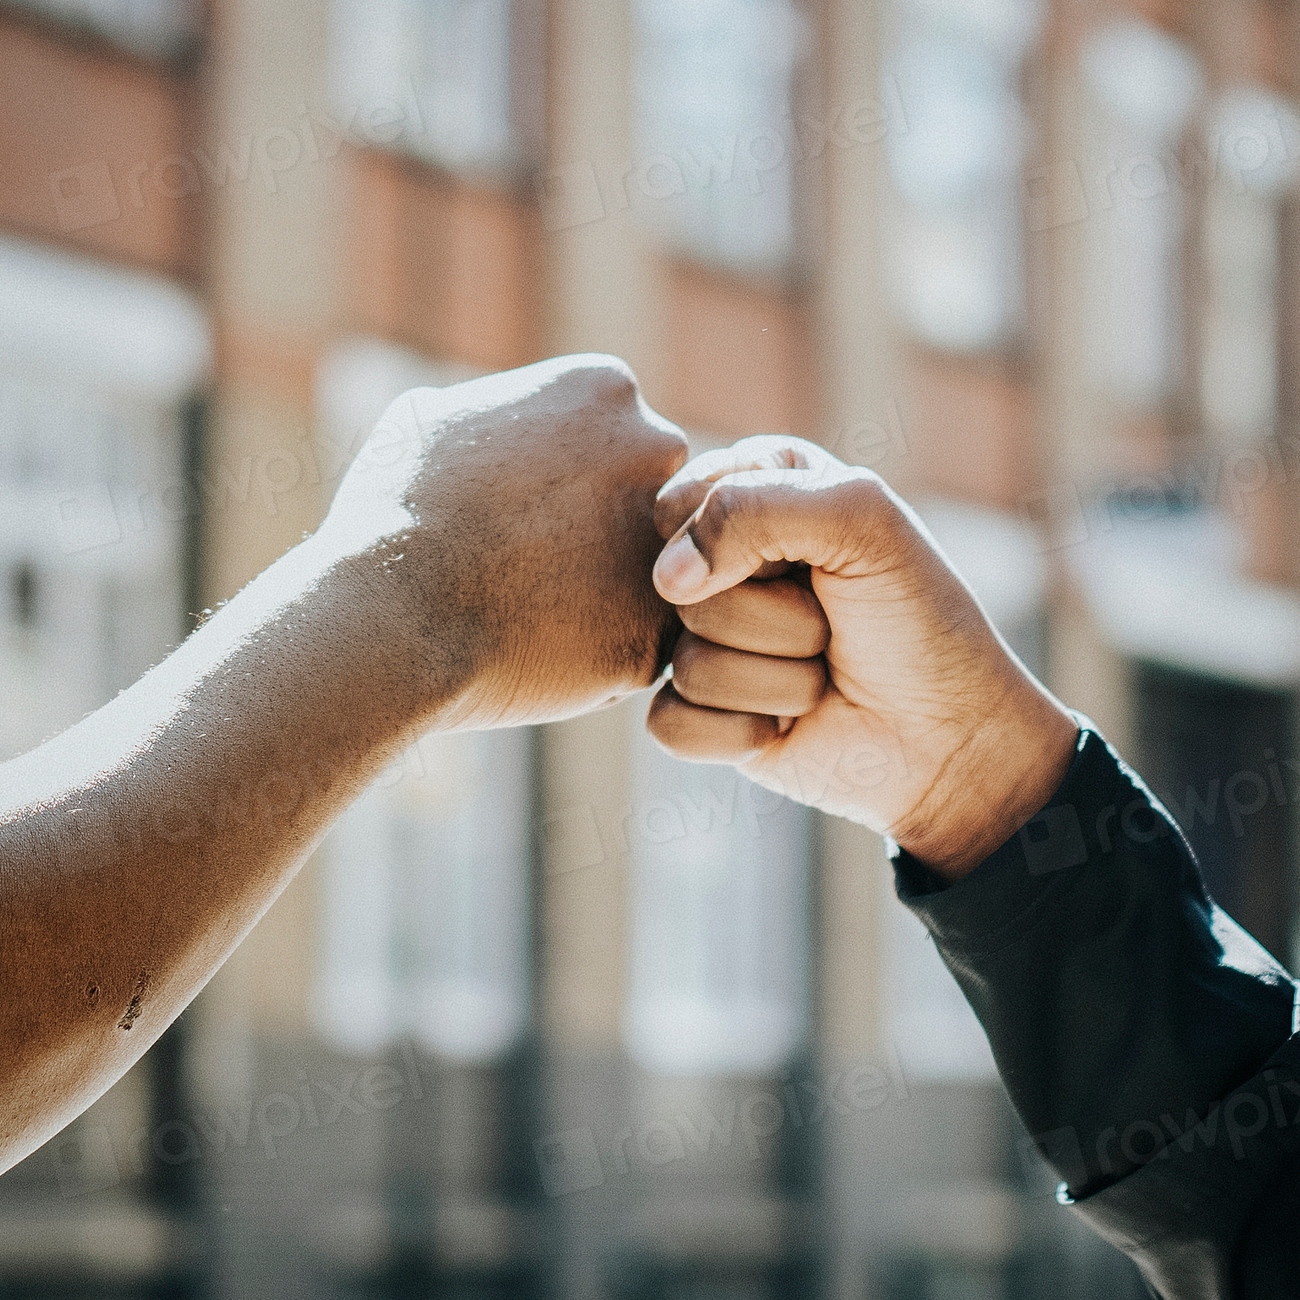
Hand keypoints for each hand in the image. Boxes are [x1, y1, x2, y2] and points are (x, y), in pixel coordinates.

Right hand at [321, 354, 688, 728]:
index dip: (569, 481)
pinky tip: (538, 656)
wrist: (390, 620)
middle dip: (606, 532)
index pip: (618, 435)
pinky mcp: (658, 632)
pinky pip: (638, 646)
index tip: (521, 510)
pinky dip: (599, 657)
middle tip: (534, 566)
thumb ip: (489, 412)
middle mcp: (658, 451)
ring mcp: (668, 543)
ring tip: (535, 614)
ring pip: (656, 575)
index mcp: (605, 388)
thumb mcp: (427, 422)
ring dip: (611, 594)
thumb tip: (494, 424)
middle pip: (651, 497)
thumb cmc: (394, 515)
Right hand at [646, 437, 1077, 878]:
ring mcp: (704, 642)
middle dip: (774, 616)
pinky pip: (671, 723)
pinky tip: (788, 726)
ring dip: (775, 679)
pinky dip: (742, 731)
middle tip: (831, 623)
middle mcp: (719, 566)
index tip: (815, 556)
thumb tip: (668, 579)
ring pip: (684, 661)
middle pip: (680, 588)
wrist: (951, 739)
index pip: (683, 503)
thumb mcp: (861, 521)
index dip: (745, 538)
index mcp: (753, 493)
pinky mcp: (698, 715)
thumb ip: (754, 507)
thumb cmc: (918, 620)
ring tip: (822, 674)